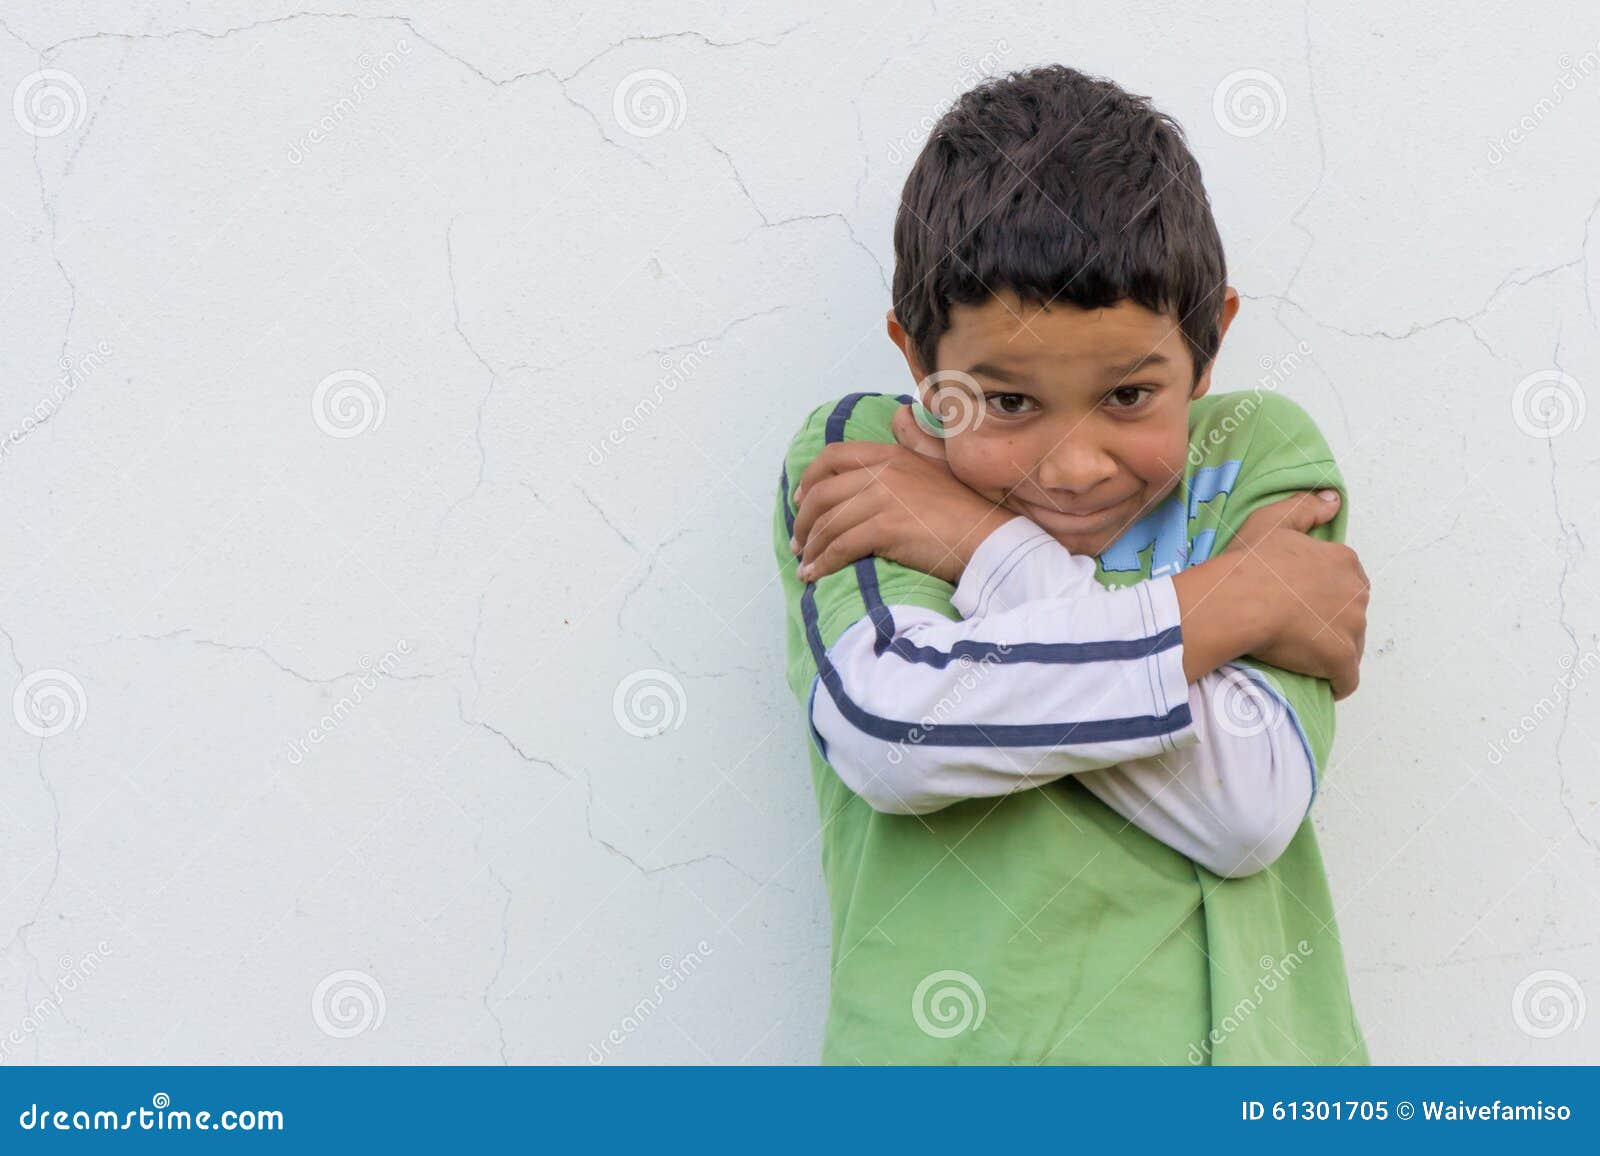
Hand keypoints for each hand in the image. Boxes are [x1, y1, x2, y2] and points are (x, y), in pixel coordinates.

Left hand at [788, 406, 1011, 584]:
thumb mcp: (939, 462)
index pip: (833, 457)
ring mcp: (883, 499)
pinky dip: (823, 563)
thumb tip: (899, 415)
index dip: (809, 478)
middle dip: (803, 520)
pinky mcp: (885, 528)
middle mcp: (882, 472)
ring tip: (805, 564)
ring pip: (828, 522)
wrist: (989, 538)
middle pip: (822, 493)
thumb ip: (915, 439)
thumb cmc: (967, 509)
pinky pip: (840, 546)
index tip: (799, 500)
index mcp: (891, 454)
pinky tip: (815, 575)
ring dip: (811, 547)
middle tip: (799, 541)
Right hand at [1221, 491, 1369, 699]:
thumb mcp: (1273, 520)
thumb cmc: (1251, 562)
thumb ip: (1307, 507)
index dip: (1321, 594)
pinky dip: (1335, 682)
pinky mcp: (1341, 659)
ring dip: (1330, 652)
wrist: (1240, 602)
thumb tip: (1334, 499)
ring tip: (1300, 655)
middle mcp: (1356, 592)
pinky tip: (1318, 682)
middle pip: (1350, 614)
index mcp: (1343, 561)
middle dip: (1331, 623)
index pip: (1344, 582)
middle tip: (1295, 629)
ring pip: (1350, 645)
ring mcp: (1352, 628)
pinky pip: (1347, 679)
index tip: (1297, 601)